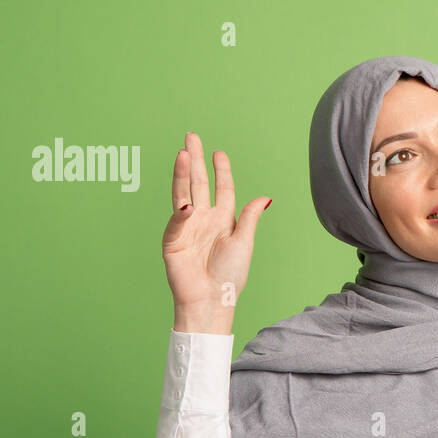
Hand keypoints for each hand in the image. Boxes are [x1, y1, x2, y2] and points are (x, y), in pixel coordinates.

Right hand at [163, 132, 270, 332]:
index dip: (220, 170)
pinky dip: (181, 212)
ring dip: (182, 174)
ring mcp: (186, 227)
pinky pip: (178, 221)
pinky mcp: (172, 239)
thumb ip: (250, 217)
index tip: (218, 153)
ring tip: (182, 153)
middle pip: (198, 183)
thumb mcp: (244, 242)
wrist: (212, 300)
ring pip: (184, 193)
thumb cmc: (230, 275)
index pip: (221, 188)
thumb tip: (265, 196)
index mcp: (223, 219)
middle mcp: (203, 218)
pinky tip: (186, 204)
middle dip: (195, 161)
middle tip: (191, 137)